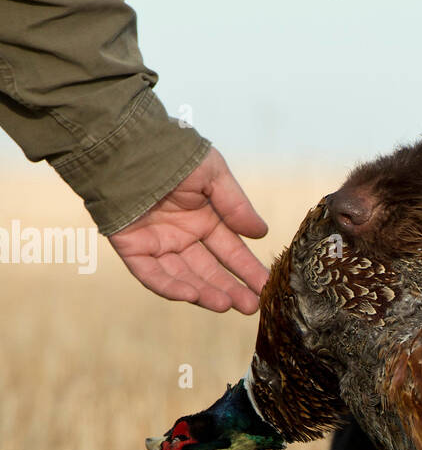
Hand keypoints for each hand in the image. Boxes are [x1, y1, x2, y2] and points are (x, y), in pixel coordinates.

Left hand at [108, 148, 268, 312]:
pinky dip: (170, 286)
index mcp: (204, 218)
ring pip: (184, 276)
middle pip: (209, 270)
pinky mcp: (132, 247)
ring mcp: (157, 243)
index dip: (248, 269)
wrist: (127, 143)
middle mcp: (182, 235)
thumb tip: (261, 233)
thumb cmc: (172, 152)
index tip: (266, 286)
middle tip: (251, 306)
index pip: (230, 251)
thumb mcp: (213, 174)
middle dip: (230, 288)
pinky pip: (151, 274)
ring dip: (205, 292)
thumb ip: (236, 205)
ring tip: (227, 304)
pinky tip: (193, 295)